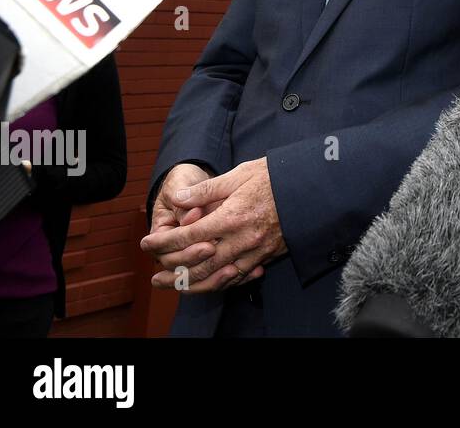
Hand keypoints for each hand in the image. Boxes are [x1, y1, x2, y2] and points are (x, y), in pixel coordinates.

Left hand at [141, 157, 281, 293]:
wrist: (312, 187)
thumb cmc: (275, 176)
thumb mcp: (240, 174)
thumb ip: (207, 190)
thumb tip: (178, 199)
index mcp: (232, 216)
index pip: (188, 236)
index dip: (163, 242)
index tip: (147, 244)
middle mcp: (243, 238)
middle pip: (199, 264)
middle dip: (172, 272)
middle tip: (154, 276)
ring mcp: (256, 251)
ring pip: (217, 277)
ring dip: (192, 285)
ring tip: (174, 286)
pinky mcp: (267, 256)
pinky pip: (238, 277)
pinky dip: (219, 284)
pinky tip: (207, 283)